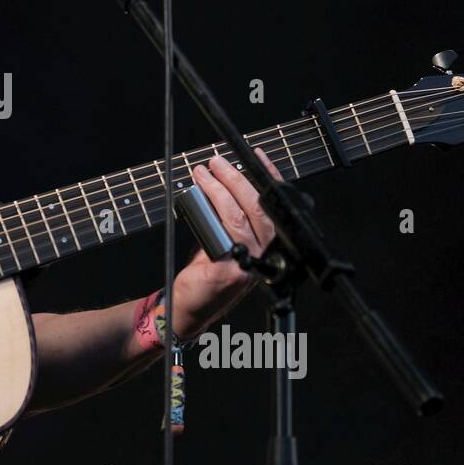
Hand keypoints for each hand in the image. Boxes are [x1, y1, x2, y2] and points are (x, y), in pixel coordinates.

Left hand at [168, 148, 283, 341]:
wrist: (189, 309)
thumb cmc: (207, 274)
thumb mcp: (225, 241)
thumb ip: (231, 218)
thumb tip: (224, 183)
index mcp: (269, 247)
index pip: (274, 206)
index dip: (269, 178)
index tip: (256, 156)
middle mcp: (264, 256)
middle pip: (259, 208)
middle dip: (237, 178)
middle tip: (217, 162)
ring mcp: (249, 266)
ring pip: (239, 217)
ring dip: (220, 189)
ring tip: (203, 172)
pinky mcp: (228, 272)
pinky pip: (221, 232)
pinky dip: (209, 209)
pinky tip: (198, 196)